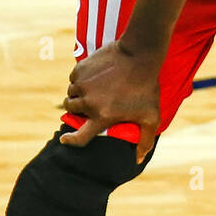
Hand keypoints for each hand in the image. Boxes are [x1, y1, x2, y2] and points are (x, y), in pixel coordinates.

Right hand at [60, 41, 161, 161]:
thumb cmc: (147, 87)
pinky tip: (94, 76)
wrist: (139, 55)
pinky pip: (73, 78)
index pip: (80, 137)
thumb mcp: (151, 116)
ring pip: (71, 93)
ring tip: (94, 89)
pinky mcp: (80, 69)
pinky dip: (80, 79)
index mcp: (103, 117)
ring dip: (78, 94)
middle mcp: (89, 103)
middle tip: (91, 103)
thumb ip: (145, 140)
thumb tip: (138, 160)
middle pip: (72, 110)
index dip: (70, 140)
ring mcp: (82, 85)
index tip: (64, 140)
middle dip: (77, 109)